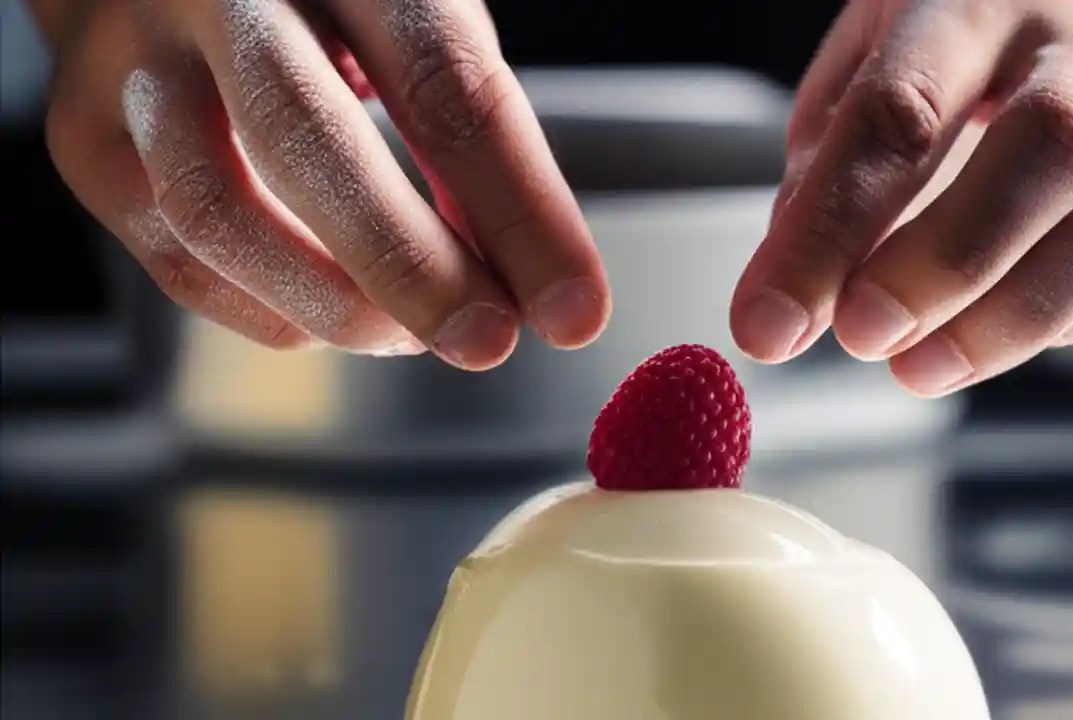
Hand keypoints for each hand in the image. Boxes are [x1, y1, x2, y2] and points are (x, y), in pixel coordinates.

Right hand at [43, 0, 608, 368]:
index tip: (574, 310)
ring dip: (332, 303)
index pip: (445, 85)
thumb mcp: (415, 15)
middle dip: (413, 269)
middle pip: (310, 144)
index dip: (520, 211)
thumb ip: (463, 125)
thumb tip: (518, 270)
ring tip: (409, 337)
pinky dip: (271, 312)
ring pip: (217, 213)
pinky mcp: (81, 136)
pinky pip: (177, 259)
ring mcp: (130, 62)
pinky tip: (333, 318)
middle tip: (486, 343)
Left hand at [731, 0, 1072, 395]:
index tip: (769, 326)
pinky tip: (1068, 329)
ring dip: (1026, 310)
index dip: (827, 232)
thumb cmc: (951, 62)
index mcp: (967, 0)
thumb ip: (822, 178)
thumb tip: (788, 296)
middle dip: (948, 262)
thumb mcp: (860, 79)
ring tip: (925, 367)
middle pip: (1049, 143)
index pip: (897, 112)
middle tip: (865, 338)